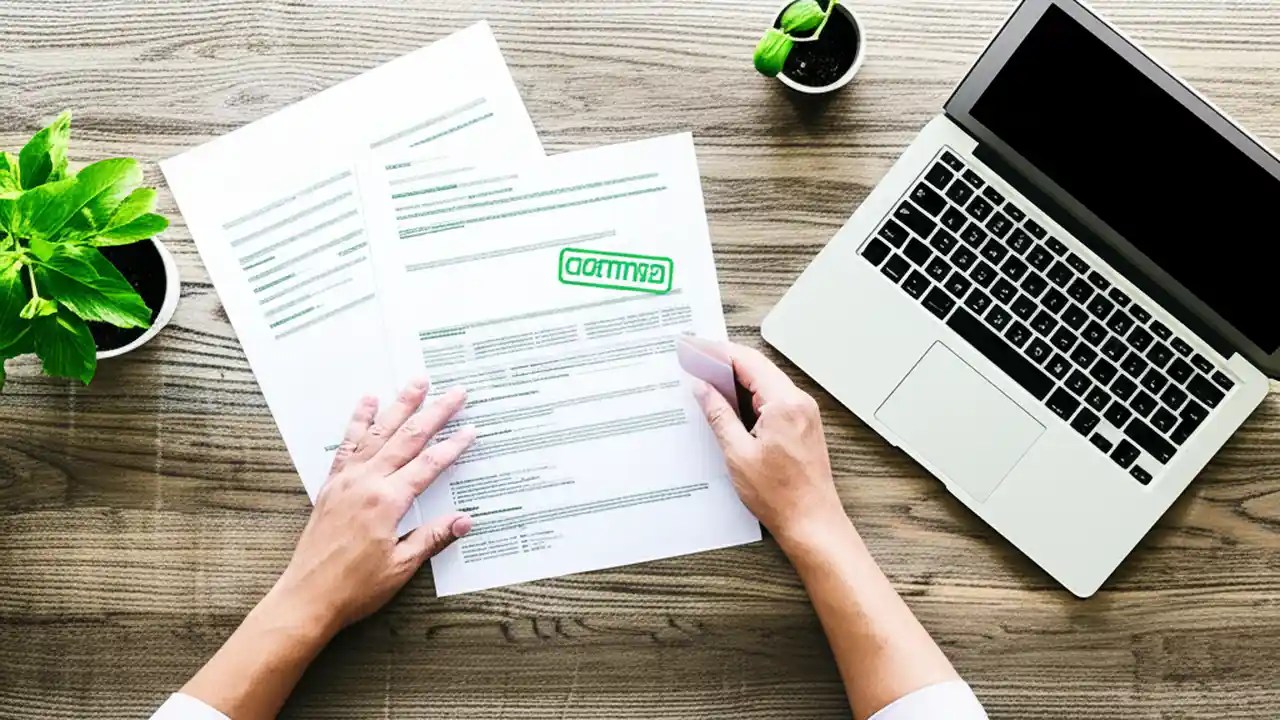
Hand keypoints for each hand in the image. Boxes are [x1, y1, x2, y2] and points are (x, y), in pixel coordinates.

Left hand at [270, 378, 476, 634]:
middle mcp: (366, 482)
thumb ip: (432, 538)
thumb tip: (465, 520)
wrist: (307, 597)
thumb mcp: (401, 566)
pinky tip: (368, 402)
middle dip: (434, 413)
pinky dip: (359, 421)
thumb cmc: (355, 588)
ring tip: (416, 382)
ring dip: (399, 406)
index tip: (471, 430)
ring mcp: (346, 480)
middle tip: (455, 392)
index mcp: (387, 501)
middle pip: (407, 439)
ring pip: (379, 433)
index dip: (452, 447)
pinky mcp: (332, 486)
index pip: (428, 466)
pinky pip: (348, 444)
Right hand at [691, 344, 845, 546]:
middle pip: (757, 368)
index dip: (716, 352)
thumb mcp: (737, 453)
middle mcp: (799, 402)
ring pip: (765, 382)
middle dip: (724, 363)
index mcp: (784, 403)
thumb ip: (719, 415)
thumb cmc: (781, 495)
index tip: (695, 348)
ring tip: (706, 382)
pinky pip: (773, 399)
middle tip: (694, 362)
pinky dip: (749, 396)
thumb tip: (703, 389)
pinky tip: (730, 404)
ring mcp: (804, 413)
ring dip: (736, 380)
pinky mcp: (803, 424)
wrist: (812, 522)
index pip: (747, 361)